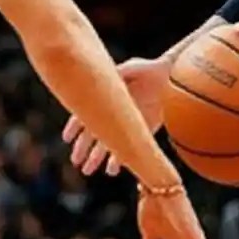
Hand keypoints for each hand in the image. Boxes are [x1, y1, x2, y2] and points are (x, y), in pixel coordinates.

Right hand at [62, 57, 167, 176]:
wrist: (172, 76)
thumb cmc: (151, 68)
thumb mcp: (132, 68)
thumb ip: (118, 76)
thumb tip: (102, 82)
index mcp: (106, 96)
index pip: (86, 113)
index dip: (75, 126)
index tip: (67, 139)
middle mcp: (114, 111)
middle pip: (93, 133)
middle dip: (83, 148)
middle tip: (76, 162)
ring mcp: (128, 123)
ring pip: (108, 144)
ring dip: (97, 157)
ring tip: (88, 170)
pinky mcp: (144, 130)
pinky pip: (129, 148)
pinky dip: (119, 160)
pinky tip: (112, 170)